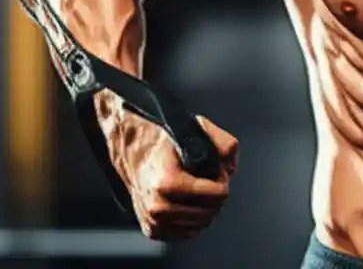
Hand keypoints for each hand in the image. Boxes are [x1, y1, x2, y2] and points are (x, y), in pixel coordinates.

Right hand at [102, 100, 238, 240]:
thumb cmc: (164, 142)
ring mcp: (154, 221)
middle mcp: (158, 206)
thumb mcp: (197, 128)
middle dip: (216, 196)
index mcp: (168, 183)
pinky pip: (186, 233)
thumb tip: (230, 167)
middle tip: (209, 180)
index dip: (222, 181)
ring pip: (200, 225)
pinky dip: (193, 220)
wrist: (133, 151)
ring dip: (205, 208)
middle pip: (210, 211)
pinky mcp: (152, 230)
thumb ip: (223, 142)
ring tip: (198, 190)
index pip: (216, 195)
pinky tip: (188, 203)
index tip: (217, 172)